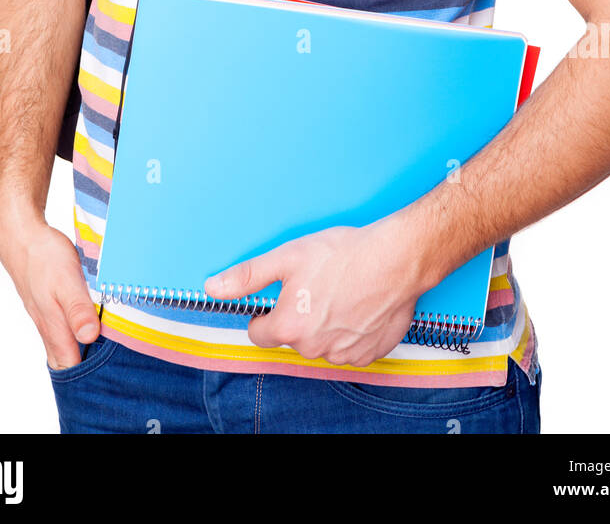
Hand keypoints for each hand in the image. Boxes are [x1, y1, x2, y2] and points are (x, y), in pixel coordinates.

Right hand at [0, 206, 99, 369]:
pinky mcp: (48, 304)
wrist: (21, 237)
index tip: (112, 369)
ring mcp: (47, 316)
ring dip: (84, 347)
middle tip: (114, 361)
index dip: (89, 373)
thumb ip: (77, 310)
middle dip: (87, 366)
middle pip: (67, 360)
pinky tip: (92, 319)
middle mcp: (49, 326)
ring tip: (109, 343)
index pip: (71, 366)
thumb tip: (89, 337)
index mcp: (55, 326)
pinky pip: (63, 326)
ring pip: (65, 342)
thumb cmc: (44, 257)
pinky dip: (78, 329)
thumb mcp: (67, 280)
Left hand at [203, 214, 422, 367]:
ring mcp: (342, 354)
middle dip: (299, 316)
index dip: (265, 312)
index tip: (279, 297)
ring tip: (340, 293)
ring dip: (325, 325)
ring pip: (321, 343)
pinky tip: (358, 306)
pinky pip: (348, 348)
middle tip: (316, 286)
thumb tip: (214, 287)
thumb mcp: (287, 256)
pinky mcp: (368, 355)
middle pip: (292, 337)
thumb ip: (248, 276)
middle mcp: (312, 348)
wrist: (395, 259)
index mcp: (288, 327)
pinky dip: (350, 331)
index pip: (258, 332)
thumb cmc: (343, 254)